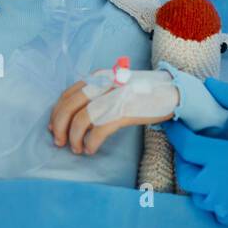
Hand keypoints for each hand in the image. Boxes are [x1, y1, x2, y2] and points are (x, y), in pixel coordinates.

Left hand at [49, 68, 177, 155]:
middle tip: (60, 142)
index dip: (56, 114)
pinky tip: (92, 149)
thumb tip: (75, 116)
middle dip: (59, 127)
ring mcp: (112, 97)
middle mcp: (102, 84)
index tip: (54, 128)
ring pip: (80, 120)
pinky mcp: (124, 111)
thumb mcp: (117, 86)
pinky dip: (91, 143)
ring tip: (77, 149)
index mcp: (98, 77)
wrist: (172, 92)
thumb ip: (98, 95)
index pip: (67, 95)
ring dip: (74, 138)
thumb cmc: (144, 93)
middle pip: (68, 107)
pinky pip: (98, 130)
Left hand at [164, 78, 227, 226]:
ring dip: (201, 182)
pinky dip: (217, 200)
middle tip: (193, 148)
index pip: (186, 146)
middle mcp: (220, 185)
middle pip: (187, 175)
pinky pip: (218, 212)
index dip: (175, 134)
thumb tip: (209, 85)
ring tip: (211, 168)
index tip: (170, 124)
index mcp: (222, 157)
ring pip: (201, 196)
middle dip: (186, 160)